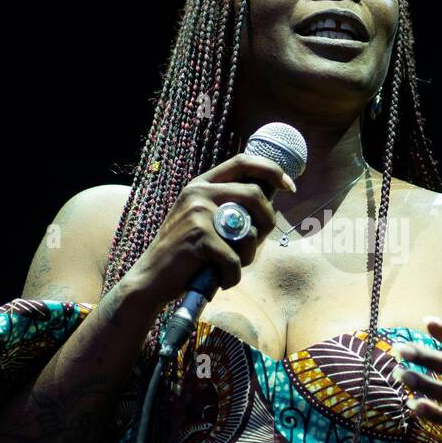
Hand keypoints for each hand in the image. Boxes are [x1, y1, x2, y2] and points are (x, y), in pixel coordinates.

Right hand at [122, 153, 296, 305]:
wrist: (151, 278)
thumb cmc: (186, 255)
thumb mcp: (203, 221)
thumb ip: (229, 208)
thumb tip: (271, 200)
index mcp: (201, 185)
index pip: (243, 162)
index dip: (272, 170)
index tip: (290, 186)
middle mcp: (198, 192)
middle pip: (255, 195)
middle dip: (268, 223)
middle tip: (259, 243)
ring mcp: (197, 212)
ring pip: (249, 231)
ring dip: (249, 256)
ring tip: (232, 267)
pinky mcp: (199, 237)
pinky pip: (234, 259)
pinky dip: (233, 276)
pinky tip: (220, 280)